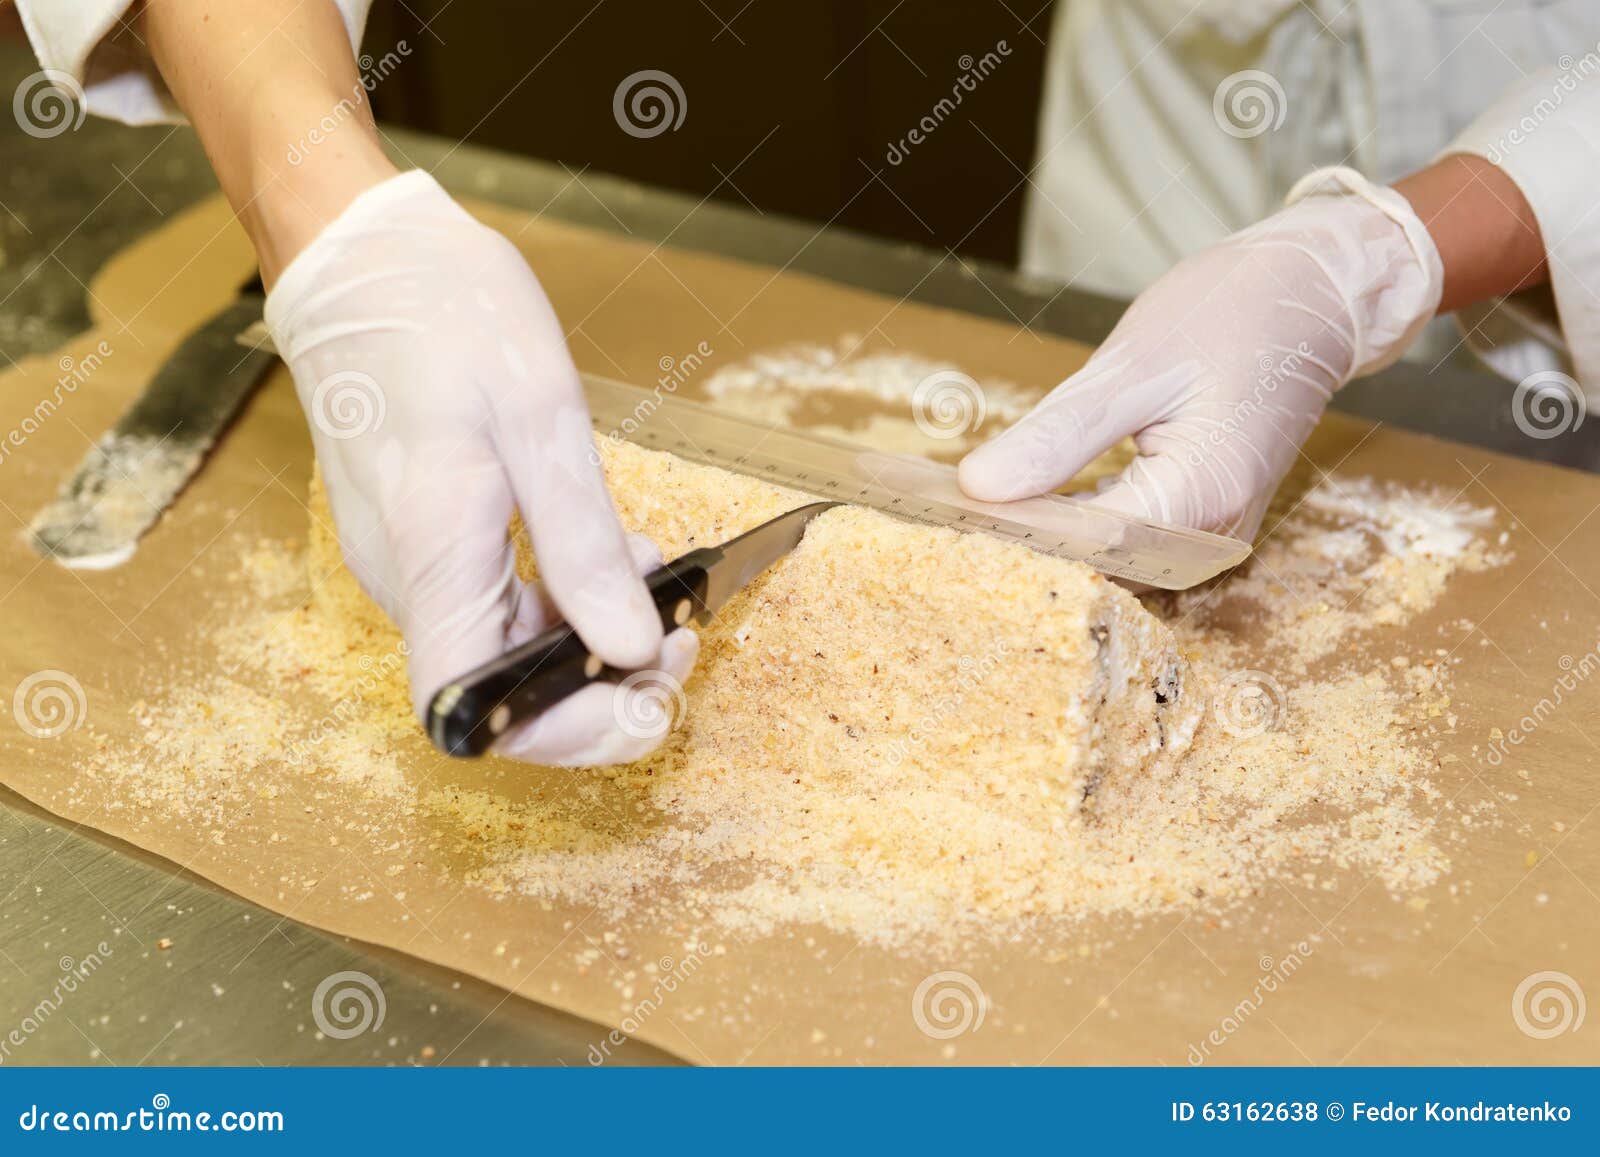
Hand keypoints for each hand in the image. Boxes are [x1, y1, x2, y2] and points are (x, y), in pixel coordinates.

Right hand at [265, 171, 694, 765]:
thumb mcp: (540, 417)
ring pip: (504, 650)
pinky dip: (563, 597)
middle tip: (680, 638)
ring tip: (662, 584)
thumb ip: (582, 544)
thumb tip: (630, 647)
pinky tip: (613, 551)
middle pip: (497, 693)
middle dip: (602, 687)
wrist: (358, 251)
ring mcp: (408, 561)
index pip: (474, 710)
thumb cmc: (442, 313)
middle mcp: (406, 578)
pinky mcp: (423, 538)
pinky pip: (495, 602)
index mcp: (429, 552)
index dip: (565, 734)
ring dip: (589, 638)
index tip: (646, 695)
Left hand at [960, 169, 1442, 538]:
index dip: (1001, 531)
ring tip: (958, 506)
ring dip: (1035, 535)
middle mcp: (1207, 536)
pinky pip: (1122, 540)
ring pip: (1100, 560)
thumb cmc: (1235, 315)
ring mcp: (1206, 534)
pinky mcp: (1197, 520)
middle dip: (1011, 540)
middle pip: (1087, 565)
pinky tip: (1018, 501)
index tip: (935, 510)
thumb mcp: (1132, 367)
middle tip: (929, 510)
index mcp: (1196, 498)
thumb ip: (1057, 436)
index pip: (1076, 544)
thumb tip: (979, 488)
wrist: (1316, 296)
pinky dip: (1068, 522)